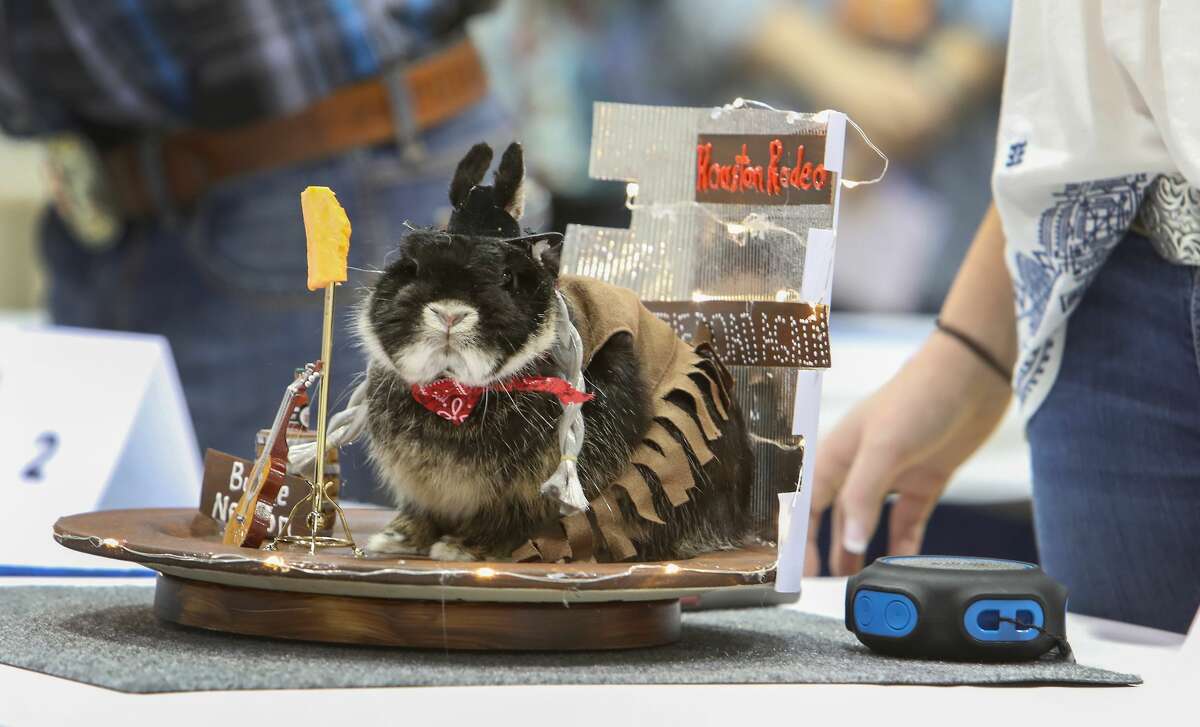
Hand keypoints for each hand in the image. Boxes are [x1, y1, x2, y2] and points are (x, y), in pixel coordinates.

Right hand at [805, 331, 1010, 576]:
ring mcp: (892, 474)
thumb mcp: (883, 447)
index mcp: (836, 452)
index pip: (805, 504)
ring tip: (854, 581)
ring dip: (861, 551)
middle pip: (834, 516)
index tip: (795, 571)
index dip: (797, 538)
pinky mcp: (923, 481)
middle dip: (824, 549)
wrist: (974, 374)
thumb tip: (850, 544)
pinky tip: (901, 565)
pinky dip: (903, 544)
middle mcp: (859, 466)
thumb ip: (862, 496)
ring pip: (868, 523)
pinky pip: (906, 522)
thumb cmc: (918, 395)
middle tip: (821, 584)